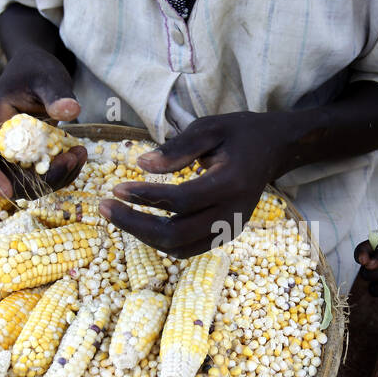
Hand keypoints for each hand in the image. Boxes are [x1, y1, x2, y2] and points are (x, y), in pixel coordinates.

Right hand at [0, 46, 86, 199]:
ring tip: (80, 154)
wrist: (37, 71)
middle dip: (41, 181)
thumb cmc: (36, 70)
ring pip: (29, 184)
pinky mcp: (31, 158)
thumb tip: (70, 110)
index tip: (7, 191)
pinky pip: (43, 177)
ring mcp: (15, 154)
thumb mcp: (47, 77)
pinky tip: (79, 153)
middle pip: (7, 178)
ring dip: (57, 178)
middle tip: (70, 160)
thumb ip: (56, 93)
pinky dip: (63, 172)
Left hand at [100, 111, 289, 256]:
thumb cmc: (238, 134)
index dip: (145, 197)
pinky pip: (189, 248)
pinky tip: (141, 222)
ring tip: (118, 215)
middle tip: (104, 208)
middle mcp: (233, 213)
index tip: (116, 188)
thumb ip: (177, 147)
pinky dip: (162, 240)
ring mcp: (231, 228)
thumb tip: (140, 165)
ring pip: (181, 248)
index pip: (181, 200)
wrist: (273, 150)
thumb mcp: (209, 128)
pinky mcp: (226, 234)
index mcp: (231, 183)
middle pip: (178, 234)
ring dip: (145, 237)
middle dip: (136, 225)